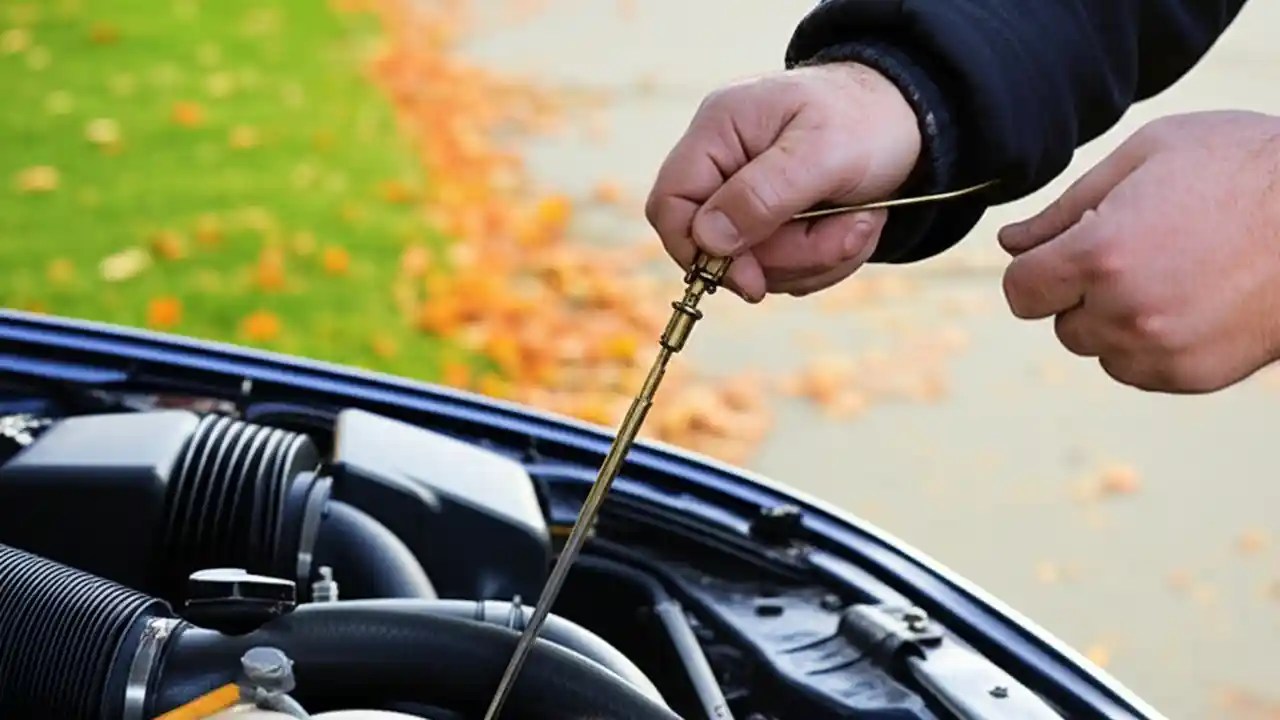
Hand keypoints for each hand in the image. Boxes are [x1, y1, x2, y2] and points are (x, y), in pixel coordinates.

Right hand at [645, 64, 921, 300]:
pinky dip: (826, 258)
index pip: (671, 203)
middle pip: (718, 246)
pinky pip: (786, 267)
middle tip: (841, 234)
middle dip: (786, 255)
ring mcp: (750, 196)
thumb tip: (708, 240)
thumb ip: (762, 196)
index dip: (696, 250)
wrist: (916, 119)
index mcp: (720, 131)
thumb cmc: (869, 120)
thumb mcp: (822, 154)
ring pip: (758, 264)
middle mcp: (726, 165)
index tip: (749, 280)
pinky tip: (855, 225)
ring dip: (816, 256)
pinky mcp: (777, 222)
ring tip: (861, 220)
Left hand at [999, 110, 1279, 392]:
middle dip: (1082, 291)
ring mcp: (1162, 350)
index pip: (1020, 290)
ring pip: (1099, 350)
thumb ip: (1066, 208)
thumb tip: (1009, 242)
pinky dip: (1151, 344)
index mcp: (1101, 254)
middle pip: (1060, 322)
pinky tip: (1192, 301)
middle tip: (1138, 251)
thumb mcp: (1147, 157)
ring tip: (1171, 273)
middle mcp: (1126, 312)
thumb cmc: (1241, 165)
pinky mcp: (1195, 376)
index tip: (1061, 255)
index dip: (1035, 270)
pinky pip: (1140, 370)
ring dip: (1116, 321)